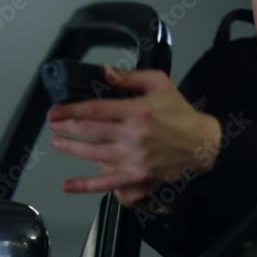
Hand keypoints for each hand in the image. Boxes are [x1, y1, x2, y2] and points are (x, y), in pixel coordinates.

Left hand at [47, 67, 222, 207]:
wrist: (203, 144)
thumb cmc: (181, 113)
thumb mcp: (160, 84)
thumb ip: (130, 77)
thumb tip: (103, 72)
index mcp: (136, 111)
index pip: (93, 109)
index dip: (69, 110)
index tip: (54, 111)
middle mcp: (132, 135)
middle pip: (88, 131)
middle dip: (65, 127)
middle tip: (54, 124)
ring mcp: (133, 158)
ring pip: (91, 153)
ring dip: (70, 147)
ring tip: (58, 142)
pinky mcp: (136, 176)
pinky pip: (106, 182)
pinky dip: (85, 185)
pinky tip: (68, 185)